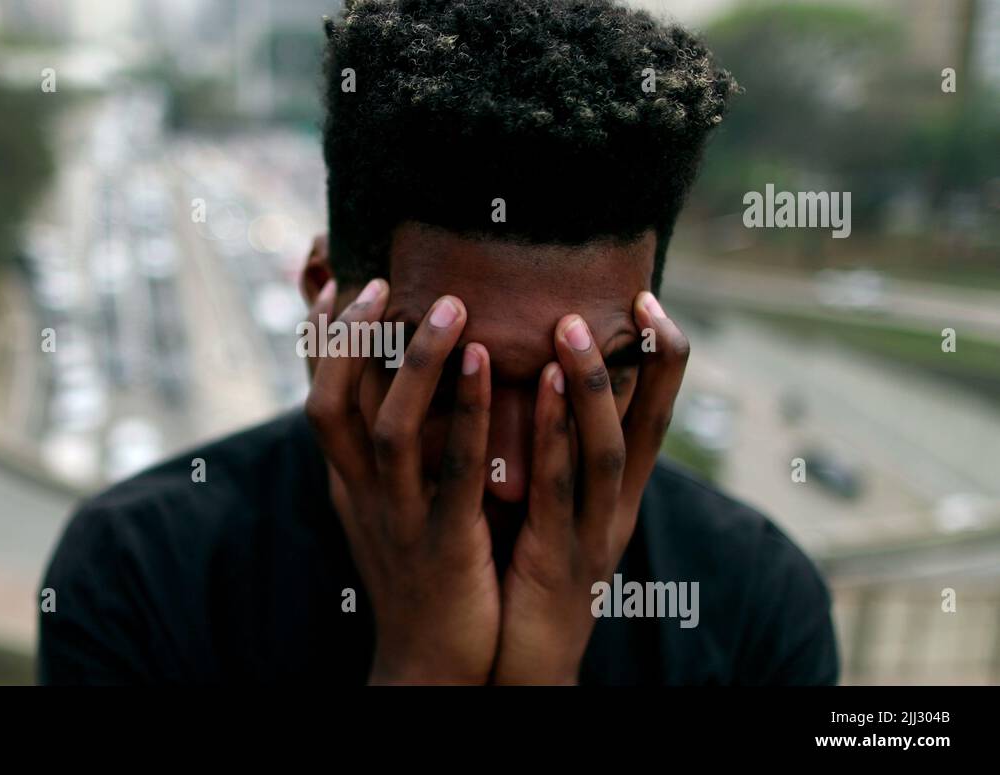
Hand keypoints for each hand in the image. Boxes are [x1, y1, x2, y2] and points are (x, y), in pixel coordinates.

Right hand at [304, 279, 500, 684]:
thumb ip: (391, 448)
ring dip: (416, 362)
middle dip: (349, 338)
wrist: (432, 664)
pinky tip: (487, 364)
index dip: (321, 337)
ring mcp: (398, 518)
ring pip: (388, 428)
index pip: (319, 394)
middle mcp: (360, 492)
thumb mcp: (392, 504)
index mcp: (347, 480)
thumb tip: (401, 382)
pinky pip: (452, 469)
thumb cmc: (421, 572)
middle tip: (376, 278)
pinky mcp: (443, 542)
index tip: (333, 276)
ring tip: (448, 305)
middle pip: (329, 402)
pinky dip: (465, 412)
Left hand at [493, 291, 689, 683]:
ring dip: (591, 385)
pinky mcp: (555, 559)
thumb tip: (532, 388)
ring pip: (605, 451)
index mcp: (615, 499)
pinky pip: (556, 488)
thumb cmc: (526, 581)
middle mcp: (615, 512)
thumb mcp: (549, 514)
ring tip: (574, 325)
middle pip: (647, 427)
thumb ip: (549, 457)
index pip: (652, 418)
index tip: (652, 299)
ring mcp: (591, 536)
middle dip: (647, 362)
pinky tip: (537, 386)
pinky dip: (552, 434)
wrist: (521, 670)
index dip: (662, 362)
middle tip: (639, 298)